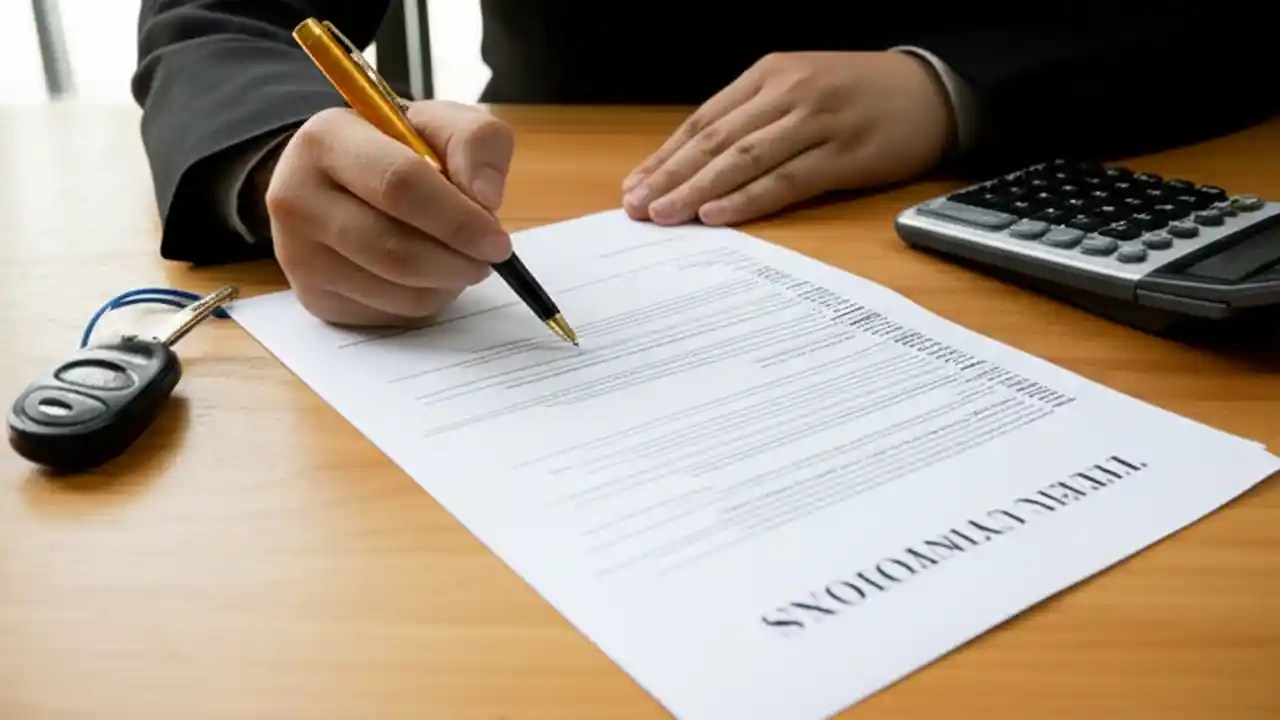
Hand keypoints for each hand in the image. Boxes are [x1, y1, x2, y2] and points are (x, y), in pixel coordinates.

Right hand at [264, 100, 513, 325]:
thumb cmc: (399, 149)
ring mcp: (298, 255)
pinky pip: (389, 314)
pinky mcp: (313, 298)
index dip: (458, 219)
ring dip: (448, 283)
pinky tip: (430, 275)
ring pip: (396, 290)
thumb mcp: (442, 123)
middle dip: (457, 260)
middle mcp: (296, 198)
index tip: (497, 239)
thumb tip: (485, 196)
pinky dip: (427, 300)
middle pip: (394, 250)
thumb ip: (477, 141)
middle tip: (490, 257)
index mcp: (326, 140)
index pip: (399, 184)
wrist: (342, 180)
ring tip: (460, 258)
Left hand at [621, 51, 952, 225]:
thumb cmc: (860, 95)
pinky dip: (748, 200)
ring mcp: (816, 122)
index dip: (665, 155)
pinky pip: (785, 181)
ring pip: (742, 161)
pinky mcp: (843, 154)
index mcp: (770, 74)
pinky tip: (719, 214)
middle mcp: (788, 93)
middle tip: (637, 207)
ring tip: (665, 216)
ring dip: (698, 190)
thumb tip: (700, 164)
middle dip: (670, 176)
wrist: (932, 89)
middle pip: (714, 141)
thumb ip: (755, 118)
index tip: (635, 185)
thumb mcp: (800, 88)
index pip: (704, 121)